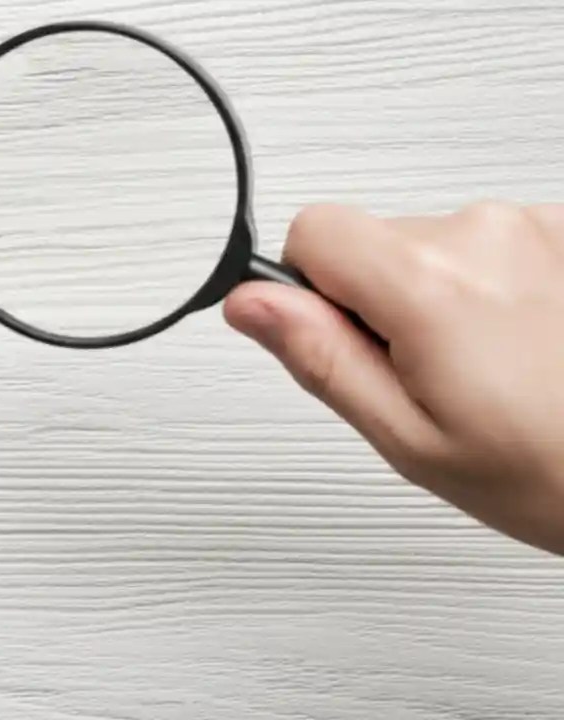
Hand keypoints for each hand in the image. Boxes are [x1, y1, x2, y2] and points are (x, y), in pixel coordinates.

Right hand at [225, 202, 563, 554]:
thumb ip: (320, 358)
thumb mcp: (409, 438)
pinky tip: (526, 348)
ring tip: (491, 370)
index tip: (350, 342)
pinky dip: (493, 291)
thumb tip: (250, 304)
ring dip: (442, 298)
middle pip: (373, 240)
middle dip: (380, 301)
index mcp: (430, 282)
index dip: (310, 289)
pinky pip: (490, 248)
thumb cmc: (551, 471)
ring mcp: (539, 227)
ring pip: (432, 245)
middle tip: (432, 379)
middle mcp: (486, 232)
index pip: (312, 230)